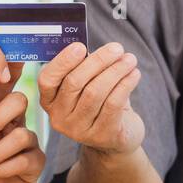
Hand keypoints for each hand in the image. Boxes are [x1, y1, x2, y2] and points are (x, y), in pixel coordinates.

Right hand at [38, 41, 143, 156]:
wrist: (117, 136)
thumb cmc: (100, 102)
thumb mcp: (87, 85)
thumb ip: (84, 67)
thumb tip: (98, 48)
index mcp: (50, 100)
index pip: (47, 80)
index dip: (62, 62)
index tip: (80, 46)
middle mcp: (59, 118)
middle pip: (75, 82)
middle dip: (99, 61)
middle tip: (117, 48)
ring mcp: (79, 130)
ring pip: (96, 92)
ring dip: (116, 71)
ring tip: (130, 59)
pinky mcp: (102, 136)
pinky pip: (113, 104)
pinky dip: (125, 84)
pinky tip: (134, 74)